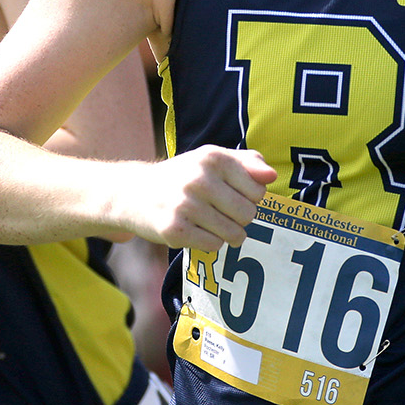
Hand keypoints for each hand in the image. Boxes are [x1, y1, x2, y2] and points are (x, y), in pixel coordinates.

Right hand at [111, 145, 275, 251]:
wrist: (134, 193)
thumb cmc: (182, 176)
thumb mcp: (210, 158)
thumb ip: (246, 162)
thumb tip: (271, 175)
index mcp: (213, 158)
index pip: (258, 190)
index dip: (250, 198)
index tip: (234, 195)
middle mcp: (199, 179)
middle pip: (248, 214)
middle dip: (240, 218)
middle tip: (222, 212)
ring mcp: (185, 205)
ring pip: (234, 233)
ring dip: (227, 233)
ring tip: (211, 223)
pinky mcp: (174, 229)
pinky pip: (214, 246)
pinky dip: (210, 243)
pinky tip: (196, 231)